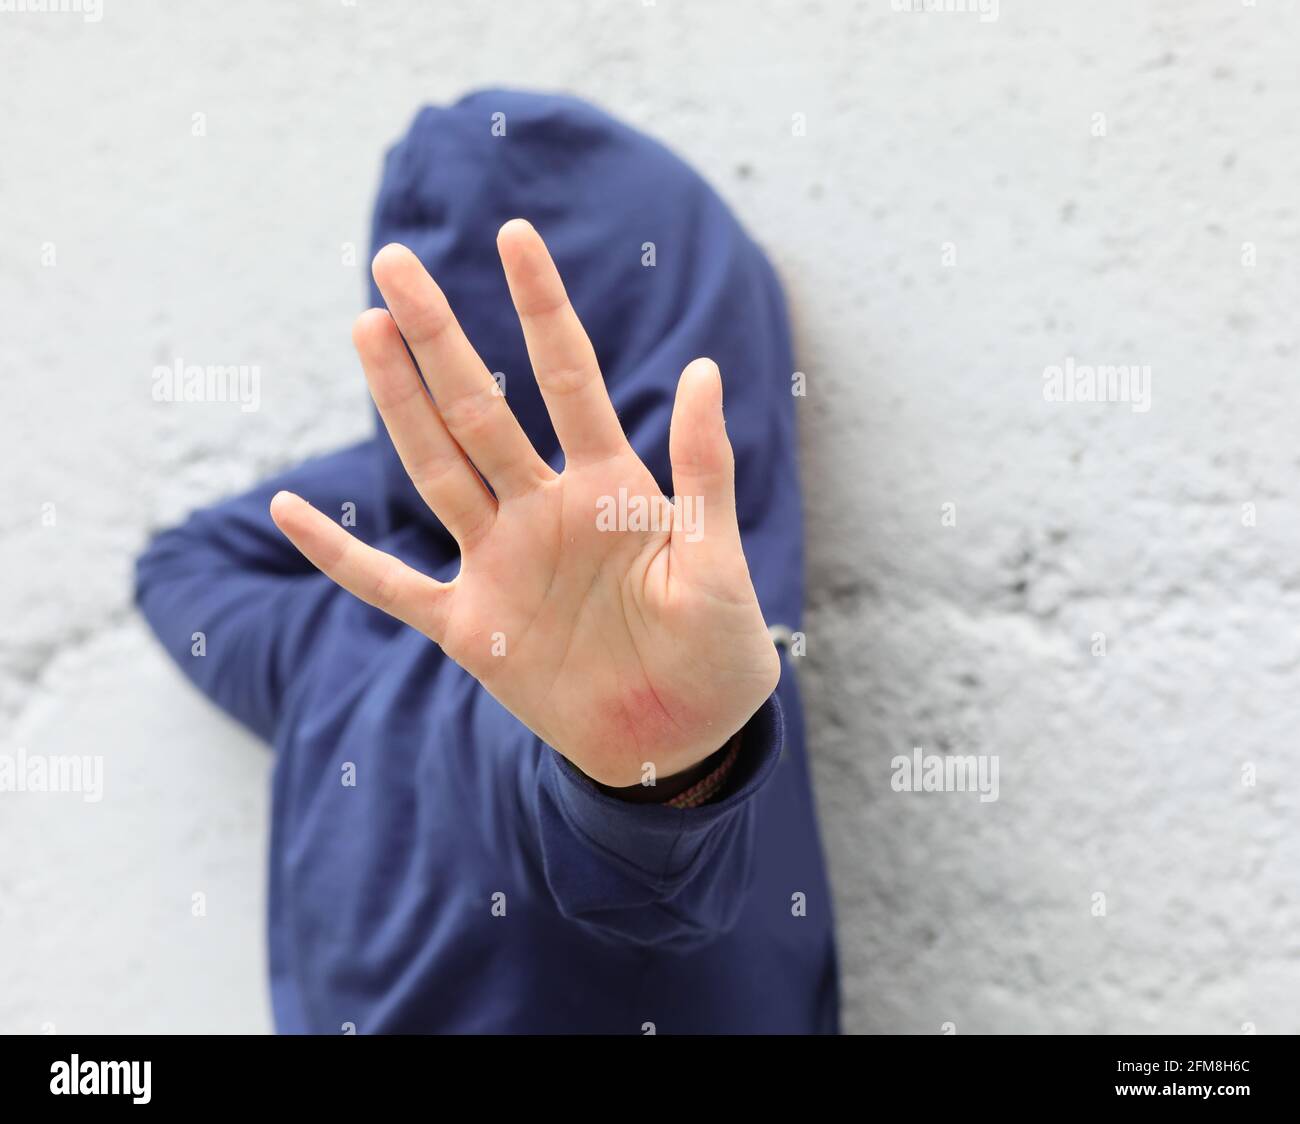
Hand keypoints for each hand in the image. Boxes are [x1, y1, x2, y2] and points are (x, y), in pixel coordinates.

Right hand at [270, 220, 779, 787]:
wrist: (682, 742)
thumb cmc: (717, 652)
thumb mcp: (719, 563)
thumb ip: (701, 472)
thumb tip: (705, 367)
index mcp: (609, 488)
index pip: (567, 378)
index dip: (541, 309)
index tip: (514, 235)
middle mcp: (544, 512)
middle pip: (479, 410)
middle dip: (439, 339)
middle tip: (393, 263)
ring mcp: (501, 566)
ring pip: (435, 472)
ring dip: (398, 406)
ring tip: (365, 329)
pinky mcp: (470, 630)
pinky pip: (392, 587)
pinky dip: (341, 558)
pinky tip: (290, 512)